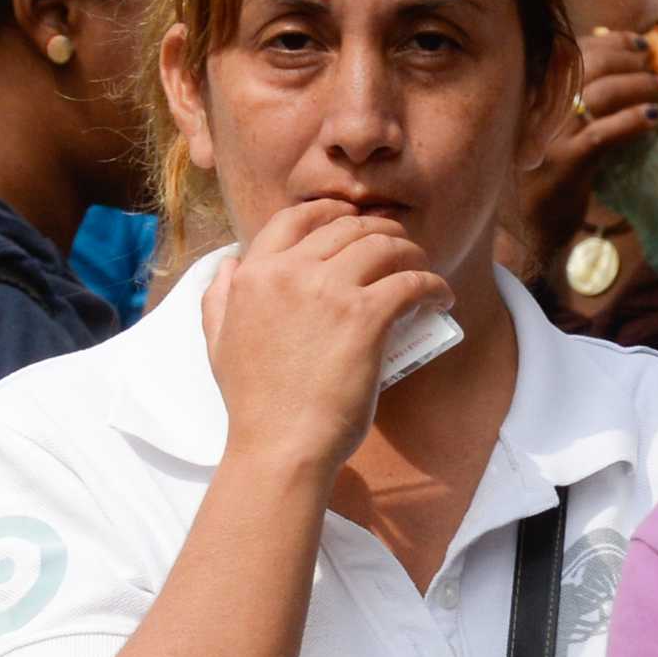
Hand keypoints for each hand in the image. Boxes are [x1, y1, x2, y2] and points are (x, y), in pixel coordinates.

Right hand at [204, 200, 455, 474]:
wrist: (280, 445)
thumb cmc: (253, 404)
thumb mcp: (218, 344)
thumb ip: (218, 299)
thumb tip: (230, 265)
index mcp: (255, 275)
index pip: (295, 218)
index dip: (330, 211)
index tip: (352, 219)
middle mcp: (291, 272)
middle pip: (347, 227)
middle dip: (379, 230)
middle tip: (398, 247)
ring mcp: (330, 291)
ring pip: (384, 246)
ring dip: (410, 252)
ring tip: (422, 269)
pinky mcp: (367, 316)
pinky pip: (411, 282)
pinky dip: (432, 284)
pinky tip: (439, 298)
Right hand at [520, 27, 657, 255]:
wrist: (529, 230)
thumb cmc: (550, 178)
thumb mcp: (557, 131)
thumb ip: (579, 101)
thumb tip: (627, 68)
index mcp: (532, 95)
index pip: (571, 51)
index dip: (609, 41)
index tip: (639, 44)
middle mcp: (536, 109)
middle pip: (588, 64)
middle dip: (628, 58)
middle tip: (655, 67)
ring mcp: (549, 135)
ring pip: (601, 94)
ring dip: (639, 86)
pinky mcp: (564, 163)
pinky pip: (603, 133)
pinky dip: (632, 120)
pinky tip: (654, 118)